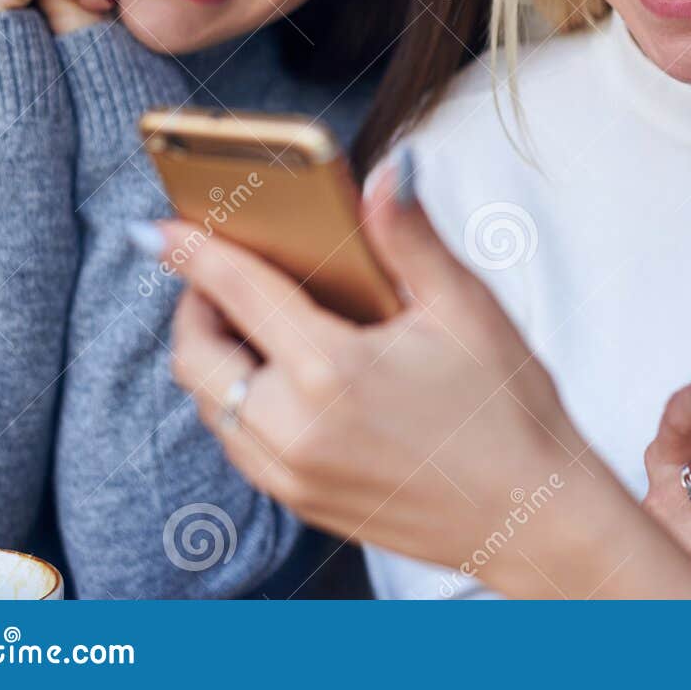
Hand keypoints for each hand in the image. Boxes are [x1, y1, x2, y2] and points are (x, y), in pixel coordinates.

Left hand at [165, 156, 690, 598]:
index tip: (159, 227)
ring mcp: (291, 474)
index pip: (236, 291)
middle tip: (217, 273)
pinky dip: (238, 402)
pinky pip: (237, 443)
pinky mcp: (301, 501)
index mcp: (331, 369)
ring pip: (210, 406)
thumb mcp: (465, 309)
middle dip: (193, 306)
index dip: (193, 251)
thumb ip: (410, 237)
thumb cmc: (508, 411)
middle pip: (197, 357)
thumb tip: (387, 170)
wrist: (531, 519)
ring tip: (250, 321)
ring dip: (215, 358)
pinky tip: (281, 378)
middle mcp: (294, 428)